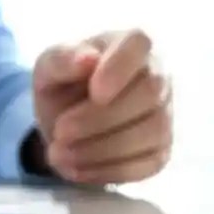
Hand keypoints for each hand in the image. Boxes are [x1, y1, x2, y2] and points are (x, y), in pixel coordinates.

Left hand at [32, 29, 171, 183]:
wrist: (65, 122)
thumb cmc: (63, 84)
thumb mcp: (48, 67)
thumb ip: (62, 58)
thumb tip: (87, 58)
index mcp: (133, 44)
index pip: (141, 44)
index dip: (120, 67)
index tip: (95, 91)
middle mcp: (159, 76)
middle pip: (149, 94)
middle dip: (101, 118)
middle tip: (60, 131)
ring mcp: (165, 115)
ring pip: (150, 132)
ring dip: (101, 148)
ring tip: (59, 154)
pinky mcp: (160, 152)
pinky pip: (145, 164)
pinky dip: (107, 169)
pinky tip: (74, 168)